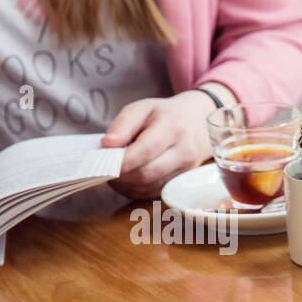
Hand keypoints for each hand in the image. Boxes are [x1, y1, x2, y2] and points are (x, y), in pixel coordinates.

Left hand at [102, 90, 217, 199]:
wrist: (199, 124)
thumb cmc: (166, 115)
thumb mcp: (142, 109)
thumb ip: (123, 125)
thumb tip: (107, 144)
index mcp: (173, 129)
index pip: (145, 151)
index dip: (122, 161)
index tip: (103, 163)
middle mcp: (185, 152)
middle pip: (147, 173)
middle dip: (122, 174)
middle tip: (105, 168)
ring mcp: (187, 170)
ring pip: (150, 186)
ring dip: (128, 183)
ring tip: (115, 172)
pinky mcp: (184, 182)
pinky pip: (155, 191)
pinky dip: (138, 188)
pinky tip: (130, 178)